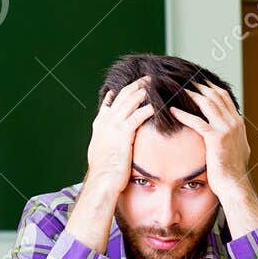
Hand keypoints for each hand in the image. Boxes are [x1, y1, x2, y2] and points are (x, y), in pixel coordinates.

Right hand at [84, 78, 155, 197]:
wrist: (102, 180)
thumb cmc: (104, 171)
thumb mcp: (101, 151)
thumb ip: (107, 141)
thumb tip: (112, 141)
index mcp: (100, 124)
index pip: (110, 103)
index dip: (120, 93)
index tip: (128, 86)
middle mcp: (105, 121)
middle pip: (122, 97)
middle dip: (135, 85)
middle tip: (147, 77)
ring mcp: (113, 126)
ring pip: (130, 102)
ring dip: (142, 91)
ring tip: (153, 83)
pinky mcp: (123, 134)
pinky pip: (138, 116)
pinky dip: (148, 108)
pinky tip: (157, 104)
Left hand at [169, 83, 252, 197]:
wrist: (234, 184)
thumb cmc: (232, 170)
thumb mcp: (237, 148)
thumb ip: (232, 135)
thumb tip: (229, 131)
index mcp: (238, 122)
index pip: (223, 96)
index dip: (208, 86)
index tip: (194, 80)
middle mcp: (234, 122)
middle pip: (215, 95)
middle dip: (198, 85)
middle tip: (181, 79)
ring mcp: (227, 129)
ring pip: (207, 104)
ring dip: (190, 94)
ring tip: (176, 88)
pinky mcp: (216, 139)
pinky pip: (198, 122)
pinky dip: (184, 114)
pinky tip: (172, 110)